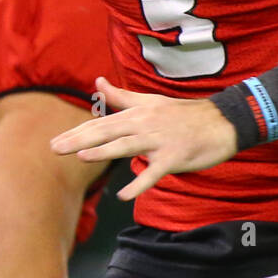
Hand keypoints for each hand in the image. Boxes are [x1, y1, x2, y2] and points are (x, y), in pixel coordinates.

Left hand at [49, 76, 238, 200]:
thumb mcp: (150, 102)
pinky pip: (155, 172)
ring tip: (81, 157)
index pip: (102, 123)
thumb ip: (121, 96)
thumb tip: (97, 82)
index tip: (56, 140)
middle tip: (55, 148)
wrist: (222, 122)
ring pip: (127, 146)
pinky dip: (140, 183)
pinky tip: (124, 195)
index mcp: (137, 113)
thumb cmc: (184, 114)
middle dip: (80, 140)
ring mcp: (160, 140)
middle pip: (108, 131)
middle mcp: (145, 124)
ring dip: (104, 152)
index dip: (78, 132)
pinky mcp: (175, 157)